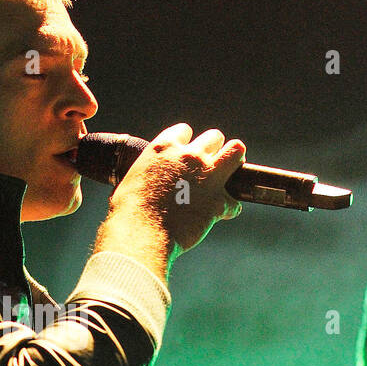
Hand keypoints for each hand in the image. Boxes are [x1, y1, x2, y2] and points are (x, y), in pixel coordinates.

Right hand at [106, 123, 245, 259]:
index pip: (184, 131)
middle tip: (209, 166)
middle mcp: (189, 156)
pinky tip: (220, 214)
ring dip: (234, 161)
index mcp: (164, 148)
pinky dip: (228, 208)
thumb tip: (150, 179)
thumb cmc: (130, 212)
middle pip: (214, 137)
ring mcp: (208, 176)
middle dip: (214, 149)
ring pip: (236, 152)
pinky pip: (234, 201)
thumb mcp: (134, 179)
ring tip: (229, 174)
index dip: (186, 143)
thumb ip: (150, 171)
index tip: (185, 154)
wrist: (142, 235)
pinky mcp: (219, 201)